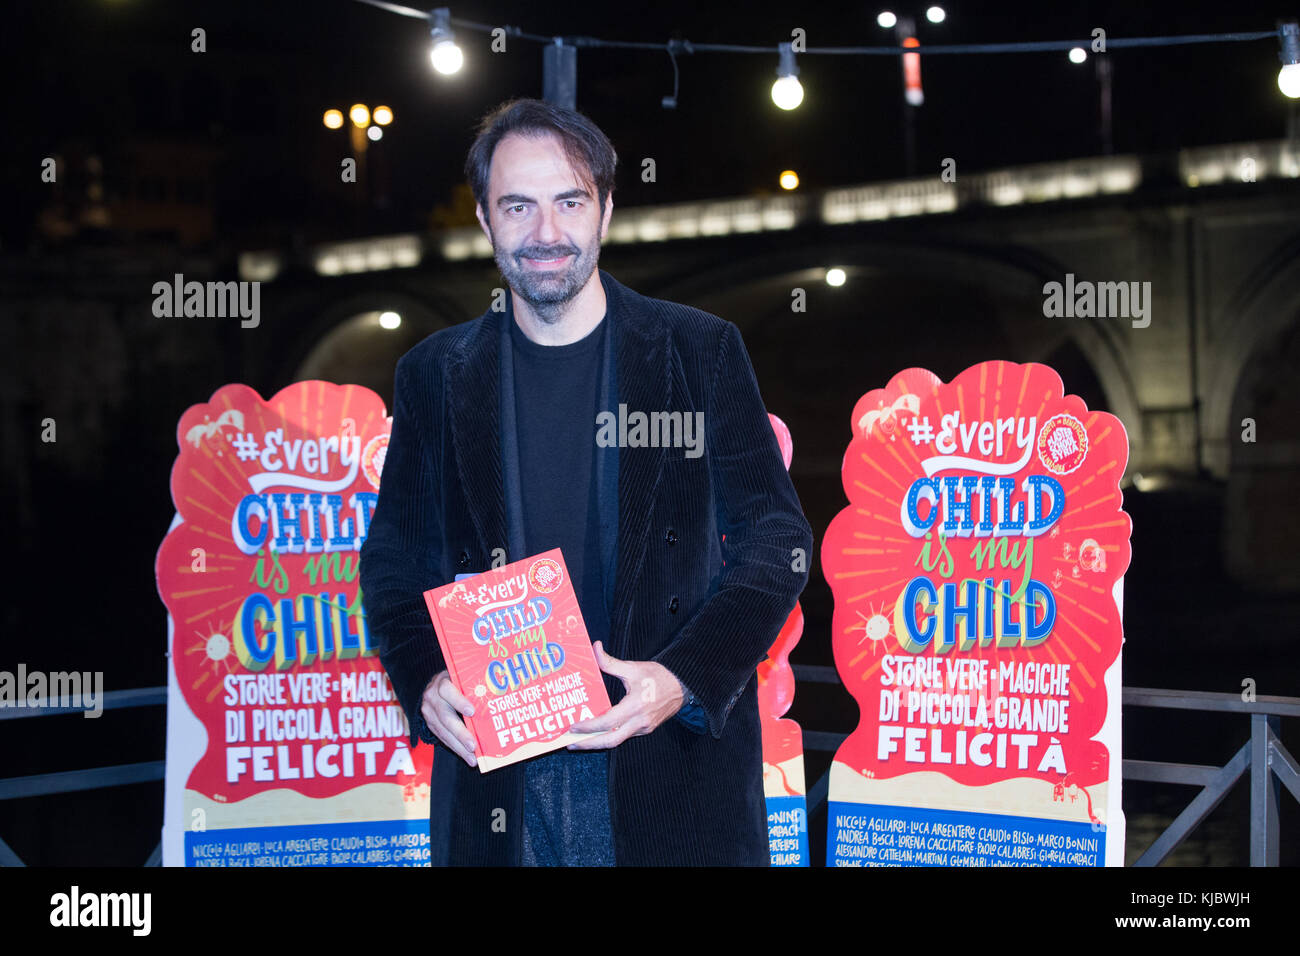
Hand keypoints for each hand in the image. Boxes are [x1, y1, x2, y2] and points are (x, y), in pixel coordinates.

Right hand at [421, 670, 477, 766]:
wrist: (434, 687)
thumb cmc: (456, 682)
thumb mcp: (462, 678)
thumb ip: (474, 685)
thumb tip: (499, 692)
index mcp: (441, 682)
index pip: (447, 690)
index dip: (459, 701)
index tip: (472, 712)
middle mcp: (432, 697)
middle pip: (445, 717)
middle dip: (460, 733)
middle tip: (473, 746)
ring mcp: (429, 712)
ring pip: (443, 731)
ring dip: (459, 746)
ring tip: (472, 758)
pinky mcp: (430, 724)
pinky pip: (442, 738)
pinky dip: (456, 748)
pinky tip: (467, 756)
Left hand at [566, 641, 685, 749]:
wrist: (683, 685)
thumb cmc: (659, 676)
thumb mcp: (633, 667)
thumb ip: (610, 662)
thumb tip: (595, 648)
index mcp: (635, 706)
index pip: (607, 722)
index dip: (589, 726)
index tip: (573, 726)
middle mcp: (640, 721)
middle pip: (611, 741)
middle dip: (589, 744)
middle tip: (570, 743)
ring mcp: (644, 728)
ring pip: (617, 741)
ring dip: (597, 742)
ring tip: (579, 740)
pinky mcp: (646, 729)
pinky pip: (625, 736)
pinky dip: (609, 736)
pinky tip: (598, 732)